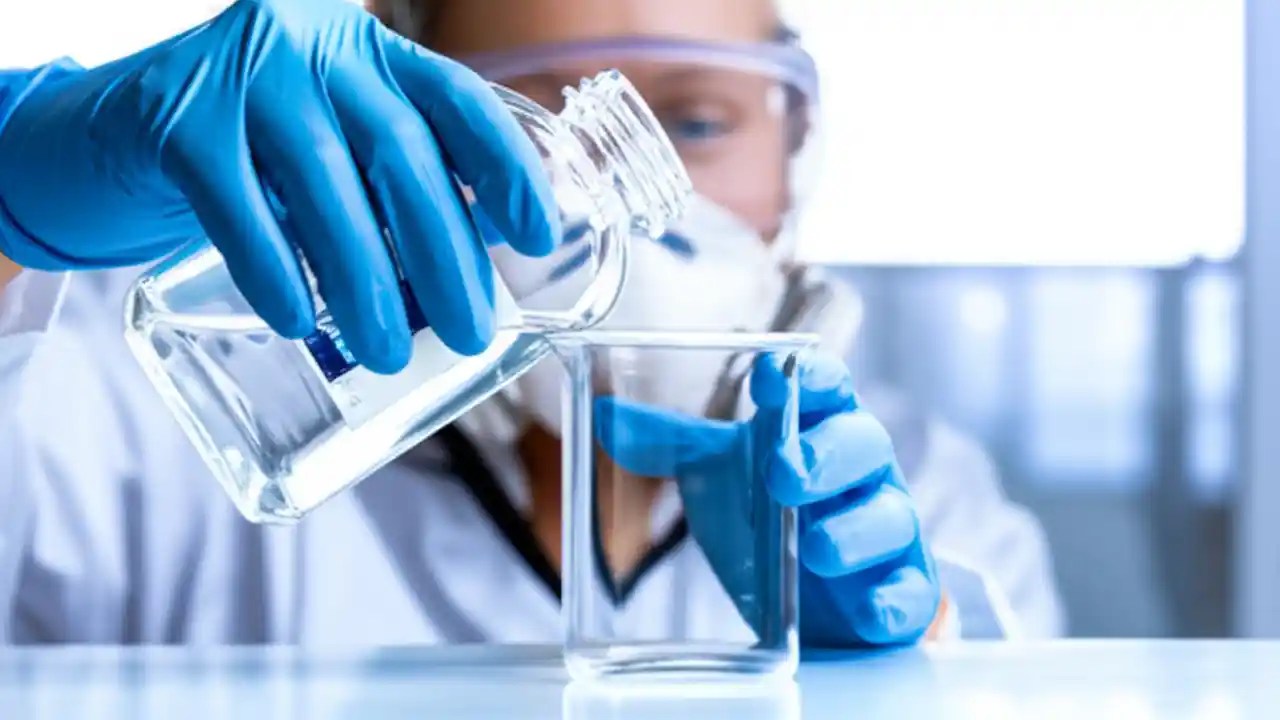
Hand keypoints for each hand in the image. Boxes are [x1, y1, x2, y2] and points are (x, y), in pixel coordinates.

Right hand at [0, 0, 557, 370]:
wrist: (101, 136)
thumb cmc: (244, 156)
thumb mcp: (330, 152)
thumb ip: (390, 186)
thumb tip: (471, 271)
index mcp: (369, 53)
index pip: (458, 100)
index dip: (505, 169)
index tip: (539, 237)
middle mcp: (315, 44)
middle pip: (401, 149)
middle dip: (444, 250)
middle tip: (471, 331)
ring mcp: (242, 70)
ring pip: (324, 178)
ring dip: (365, 275)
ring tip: (388, 350)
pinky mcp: (176, 116)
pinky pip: (236, 201)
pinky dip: (272, 266)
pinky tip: (295, 319)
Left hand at [597, 351, 939, 646]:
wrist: (809, 603)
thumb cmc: (772, 516)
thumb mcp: (722, 475)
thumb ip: (672, 443)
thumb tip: (607, 417)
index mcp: (821, 429)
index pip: (826, 388)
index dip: (807, 379)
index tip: (772, 376)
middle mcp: (863, 472)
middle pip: (865, 443)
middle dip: (827, 455)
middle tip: (783, 474)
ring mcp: (888, 531)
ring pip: (891, 517)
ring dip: (854, 530)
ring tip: (814, 549)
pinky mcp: (902, 591)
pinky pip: (910, 592)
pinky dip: (892, 600)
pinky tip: (870, 609)